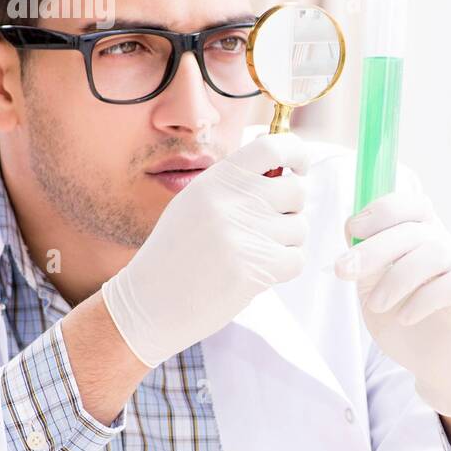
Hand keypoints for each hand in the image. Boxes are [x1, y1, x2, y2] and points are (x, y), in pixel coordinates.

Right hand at [101, 133, 309, 367]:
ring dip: (286, 243)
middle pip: (297, 191)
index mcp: (216, 180)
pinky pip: (297, 259)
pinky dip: (284, 268)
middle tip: (269, 227)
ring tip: (251, 254)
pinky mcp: (255, 267)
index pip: (272, 147)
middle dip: (292, 210)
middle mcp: (231, 200)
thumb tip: (285, 169)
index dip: (297, 153)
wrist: (149, 302)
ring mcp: (244, 233)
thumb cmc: (177, 254)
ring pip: (300, 228)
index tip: (301, 168)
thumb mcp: (196, 203)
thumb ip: (236, 184)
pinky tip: (256, 272)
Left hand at [334, 191, 450, 418]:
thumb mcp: (374, 288)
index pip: (410, 204)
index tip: (352, 230)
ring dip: (396, 277)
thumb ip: (366, 261)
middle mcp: (446, 244)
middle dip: (374, 247)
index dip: (382, 209)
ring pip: (434, 251)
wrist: (441, 366)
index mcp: (421, 236)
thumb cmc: (407, 319)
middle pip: (414, 227)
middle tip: (344, 270)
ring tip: (376, 304)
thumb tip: (352, 230)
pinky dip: (422, 299)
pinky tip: (405, 317)